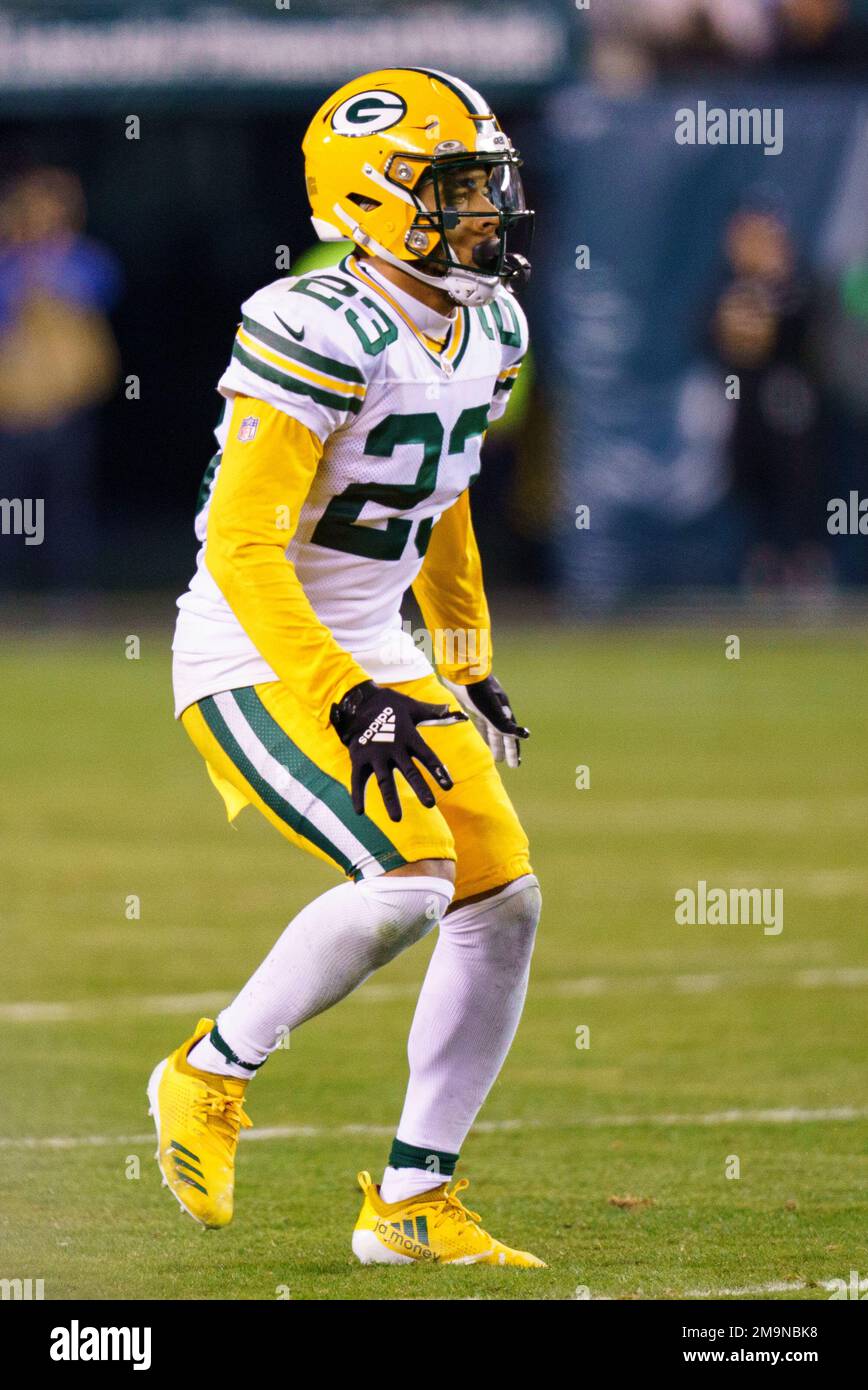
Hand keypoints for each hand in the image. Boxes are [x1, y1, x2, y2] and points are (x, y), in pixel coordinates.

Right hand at [330, 680, 466, 821]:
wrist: (357, 700)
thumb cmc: (389, 705)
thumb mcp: (412, 706)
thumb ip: (433, 712)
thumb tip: (454, 710)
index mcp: (409, 737)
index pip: (427, 757)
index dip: (438, 771)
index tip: (448, 786)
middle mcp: (393, 748)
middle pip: (409, 771)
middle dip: (420, 788)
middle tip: (430, 804)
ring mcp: (375, 754)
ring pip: (384, 781)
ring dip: (390, 800)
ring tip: (396, 819)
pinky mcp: (359, 758)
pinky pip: (357, 779)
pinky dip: (357, 795)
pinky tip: (359, 812)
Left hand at [440, 675, 528, 767]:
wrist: (463, 672)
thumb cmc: (479, 692)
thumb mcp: (493, 710)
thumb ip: (505, 725)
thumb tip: (525, 736)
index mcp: (503, 712)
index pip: (510, 736)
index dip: (513, 750)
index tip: (516, 764)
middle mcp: (496, 710)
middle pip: (501, 733)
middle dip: (504, 748)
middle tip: (504, 763)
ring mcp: (483, 706)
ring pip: (490, 728)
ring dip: (492, 741)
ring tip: (492, 753)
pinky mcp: (470, 702)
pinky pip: (478, 721)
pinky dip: (479, 731)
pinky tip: (475, 736)